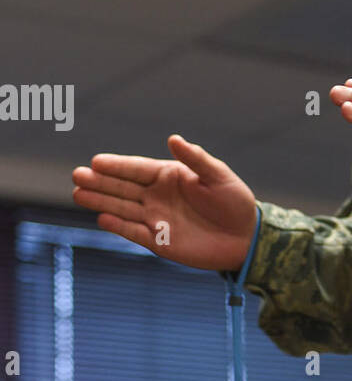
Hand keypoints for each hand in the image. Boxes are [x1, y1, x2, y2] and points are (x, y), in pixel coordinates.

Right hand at [72, 136, 257, 271]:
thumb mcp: (219, 177)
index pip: (137, 168)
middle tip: (77, 175)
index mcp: (169, 176)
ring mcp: (155, 218)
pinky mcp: (159, 241)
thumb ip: (196, 160)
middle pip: (122, 187)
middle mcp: (157, 196)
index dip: (117, 165)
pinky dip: (119, 226)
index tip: (96, 161)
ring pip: (122, 208)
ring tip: (78, 194)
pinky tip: (102, 217)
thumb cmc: (235, 202)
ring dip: (101, 201)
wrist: (245, 238)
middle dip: (100, 181)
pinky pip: (134, 232)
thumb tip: (173, 138)